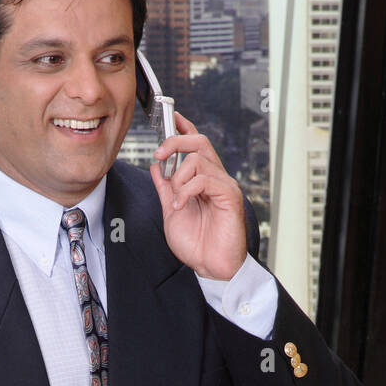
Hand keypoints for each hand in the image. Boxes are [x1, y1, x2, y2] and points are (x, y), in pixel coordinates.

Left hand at [149, 110, 246, 280]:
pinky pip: (205, 179)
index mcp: (202, 180)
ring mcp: (224, 186)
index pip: (196, 144)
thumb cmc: (196, 244)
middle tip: (159, 155)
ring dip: (179, 177)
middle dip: (176, 141)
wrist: (211, 268)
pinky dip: (187, 190)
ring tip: (176, 200)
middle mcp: (215, 178)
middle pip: (200, 141)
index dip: (183, 128)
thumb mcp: (171, 212)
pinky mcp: (229, 196)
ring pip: (199, 159)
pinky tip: (181, 206)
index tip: (170, 117)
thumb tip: (156, 166)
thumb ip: (165, 189)